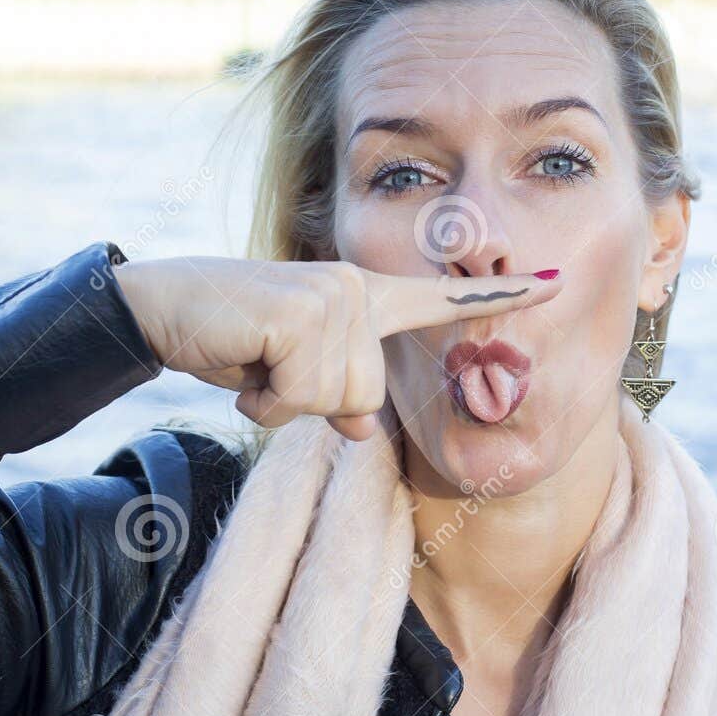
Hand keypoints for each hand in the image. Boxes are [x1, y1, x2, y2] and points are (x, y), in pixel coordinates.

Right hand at [114, 257, 561, 440]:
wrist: (161, 306)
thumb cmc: (228, 339)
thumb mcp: (288, 376)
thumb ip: (333, 395)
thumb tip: (360, 430)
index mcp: (362, 297)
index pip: (440, 299)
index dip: (498, 298)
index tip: (555, 285)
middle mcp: (356, 289)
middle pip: (364, 396)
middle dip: (306, 402)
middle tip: (264, 366)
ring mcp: (333, 297)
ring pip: (335, 400)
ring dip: (282, 399)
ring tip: (252, 361)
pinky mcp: (304, 312)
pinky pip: (304, 397)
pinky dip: (265, 399)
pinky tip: (243, 362)